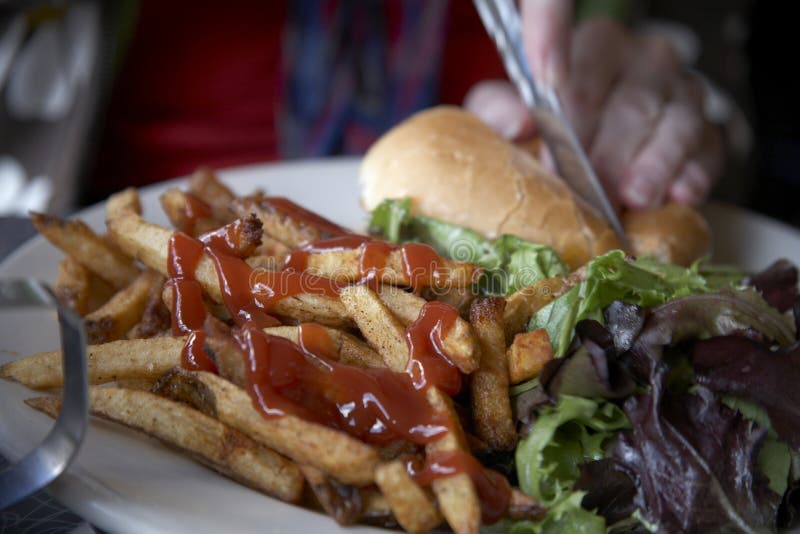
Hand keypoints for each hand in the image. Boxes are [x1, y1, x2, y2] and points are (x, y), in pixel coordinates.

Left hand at [464, 4, 721, 210]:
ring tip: (636, 197)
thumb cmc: (541, 129)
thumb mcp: (508, 113)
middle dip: (611, 155)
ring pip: (678, 125)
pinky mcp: (707, 133)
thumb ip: (500, 110)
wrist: (577, 153)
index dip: (570, 122)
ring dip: (656, 165)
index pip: (585, 79)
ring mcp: (683, 95)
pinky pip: (709, 150)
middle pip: (633, 106)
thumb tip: (519, 123)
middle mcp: (646, 62)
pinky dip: (696, 174)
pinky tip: (681, 195)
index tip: (553, 163)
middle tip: (594, 194)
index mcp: (596, 46)